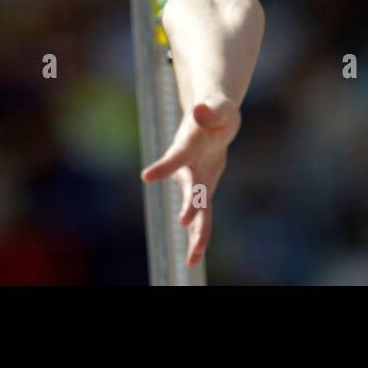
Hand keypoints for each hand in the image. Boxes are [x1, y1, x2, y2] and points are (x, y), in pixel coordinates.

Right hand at [140, 96, 240, 267]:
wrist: (212, 120)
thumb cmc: (217, 112)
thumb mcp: (221, 108)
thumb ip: (210, 111)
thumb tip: (200, 109)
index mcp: (188, 144)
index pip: (177, 156)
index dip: (164, 166)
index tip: (146, 176)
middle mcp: (186, 166)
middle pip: (188, 187)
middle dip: (188, 204)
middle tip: (184, 221)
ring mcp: (194, 180)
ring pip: (195, 207)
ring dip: (195, 231)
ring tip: (193, 259)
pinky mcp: (203, 189)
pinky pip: (203, 213)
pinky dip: (200, 233)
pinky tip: (195, 257)